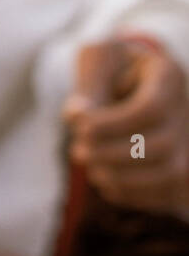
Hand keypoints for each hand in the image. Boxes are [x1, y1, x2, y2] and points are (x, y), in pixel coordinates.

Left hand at [63, 37, 188, 214]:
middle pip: (162, 145)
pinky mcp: (183, 169)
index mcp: (168, 76)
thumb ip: (88, 86)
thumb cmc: (110, 69)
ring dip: (122, 178)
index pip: (152, 108)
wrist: (128, 84)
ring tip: (91, 169)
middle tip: (78, 152)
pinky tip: (105, 182)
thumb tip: (77, 116)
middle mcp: (186, 110)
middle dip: (112, 153)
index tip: (79, 127)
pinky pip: (170, 193)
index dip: (113, 124)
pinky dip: (132, 194)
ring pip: (170, 174)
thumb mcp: (97, 61)